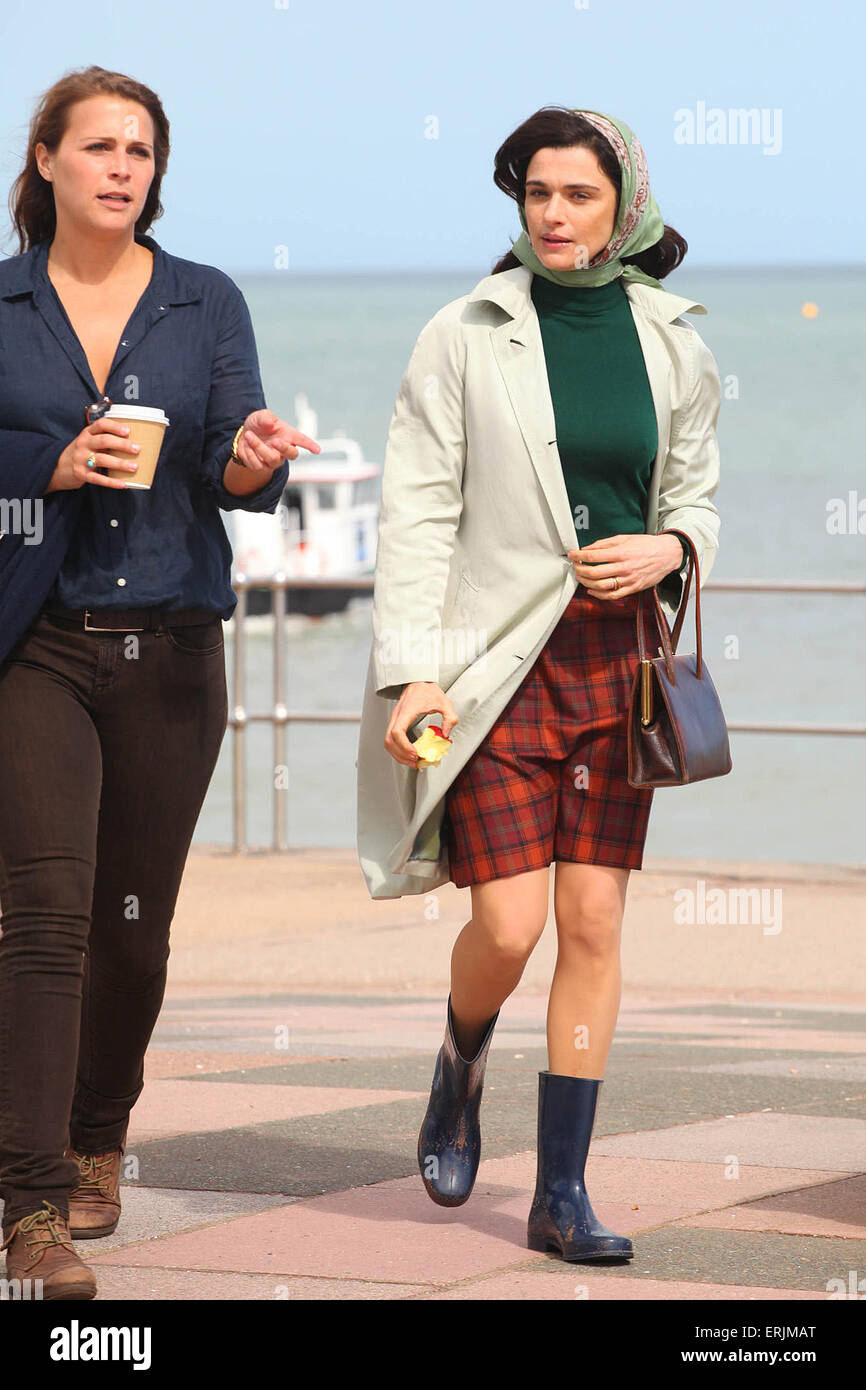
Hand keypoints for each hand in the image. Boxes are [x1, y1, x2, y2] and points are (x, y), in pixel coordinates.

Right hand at [45, 418, 141, 492]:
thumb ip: (105, 439)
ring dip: (120, 463)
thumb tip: (135, 443)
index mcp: (87, 433)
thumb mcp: (89, 441)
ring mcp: (81, 459)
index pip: (101, 424)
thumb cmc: (82, 452)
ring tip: (134, 467)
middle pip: (103, 441)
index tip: (128, 431)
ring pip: (102, 459)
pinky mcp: (81, 474)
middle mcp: (83, 443)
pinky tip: (122, 484)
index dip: (114, 426)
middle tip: (137, 449)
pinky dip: (111, 482)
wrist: (57, 466)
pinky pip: (97, 478)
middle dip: (122, 445)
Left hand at [233, 409, 320, 470]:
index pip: (302, 440)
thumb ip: (266, 417)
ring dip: (259, 447)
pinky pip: (257, 465)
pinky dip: (249, 454)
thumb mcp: (260, 416)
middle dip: (284, 448)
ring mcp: (274, 460)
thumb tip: (271, 424)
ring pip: (272, 459)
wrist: (244, 435)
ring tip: (249, 435)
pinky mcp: (262, 467)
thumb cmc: (258, 425)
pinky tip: (247, 447)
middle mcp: (284, 450)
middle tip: (274, 440)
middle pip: (292, 455)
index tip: (317, 450)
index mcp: (288, 435)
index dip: (310, 445)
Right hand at [384, 682, 458, 766]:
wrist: (418, 681)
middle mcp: (397, 716)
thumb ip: (450, 717)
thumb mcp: (445, 702)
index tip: (415, 753)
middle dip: (401, 755)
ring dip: (398, 755)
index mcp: (406, 711)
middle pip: (389, 740)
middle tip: (415, 761)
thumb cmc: (429, 690)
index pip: (397, 732)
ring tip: (412, 761)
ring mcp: (394, 720)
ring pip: (387, 742)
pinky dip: (397, 750)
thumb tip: (446, 734)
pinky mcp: (395, 723)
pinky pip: (391, 740)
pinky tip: (409, 755)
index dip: (404, 746)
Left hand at [567, 533, 683, 598]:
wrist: (667, 554)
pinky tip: (591, 590)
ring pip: (601, 586)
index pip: (593, 556)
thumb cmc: (646, 545)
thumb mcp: (624, 538)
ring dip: (586, 583)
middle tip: (575, 567)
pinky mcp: (633, 588)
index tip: (572, 555)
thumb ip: (604, 544)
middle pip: (594, 572)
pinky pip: (612, 596)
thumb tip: (587, 548)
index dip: (578, 556)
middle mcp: (624, 567)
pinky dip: (598, 595)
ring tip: (580, 578)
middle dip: (580, 570)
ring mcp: (628, 580)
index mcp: (621, 552)